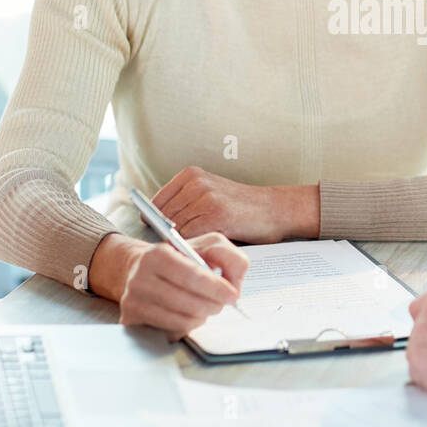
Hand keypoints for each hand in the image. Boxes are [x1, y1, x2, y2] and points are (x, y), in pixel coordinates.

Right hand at [118, 232, 249, 340]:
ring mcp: (133, 300)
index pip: (191, 276)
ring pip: (181, 320)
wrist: (140, 269)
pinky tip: (188, 315)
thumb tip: (233, 287)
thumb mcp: (206, 246)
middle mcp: (140, 278)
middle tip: (221, 303)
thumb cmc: (179, 259)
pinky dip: (187, 326)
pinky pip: (170, 331)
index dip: (216, 288)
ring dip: (201, 316)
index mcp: (158, 255)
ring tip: (204, 307)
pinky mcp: (130, 320)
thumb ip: (229, 259)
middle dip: (213, 305)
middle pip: (188, 302)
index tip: (232, 295)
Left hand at [151, 166, 319, 243]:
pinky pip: (191, 236)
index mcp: (190, 175)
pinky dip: (192, 247)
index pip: (156, 203)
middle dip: (168, 236)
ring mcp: (206, 197)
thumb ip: (184, 204)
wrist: (274, 209)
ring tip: (191, 251)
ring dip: (180, 244)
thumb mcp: (209, 195)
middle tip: (177, 250)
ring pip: (175, 229)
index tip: (163, 236)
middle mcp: (196, 183)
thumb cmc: (240, 208)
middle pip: (163, 217)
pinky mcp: (216, 215)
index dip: (156, 223)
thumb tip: (153, 225)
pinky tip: (202, 251)